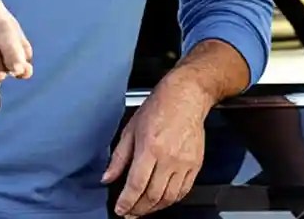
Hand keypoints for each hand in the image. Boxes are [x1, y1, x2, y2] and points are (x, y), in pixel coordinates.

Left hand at [102, 78, 210, 216]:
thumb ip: (119, 157)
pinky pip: (183, 191)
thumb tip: (107, 177)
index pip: (136, 184)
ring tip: (142, 209)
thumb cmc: (159, 107)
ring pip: (169, 197)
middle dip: (138, 209)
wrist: (186, 96)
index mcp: (150, 147)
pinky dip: (171, 200)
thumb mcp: (130, 129)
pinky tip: (161, 201)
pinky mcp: (196, 165)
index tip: (120, 209)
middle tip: (129, 213)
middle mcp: (169, 158)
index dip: (126, 202)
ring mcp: (185, 163)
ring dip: (154, 208)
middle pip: (152, 195)